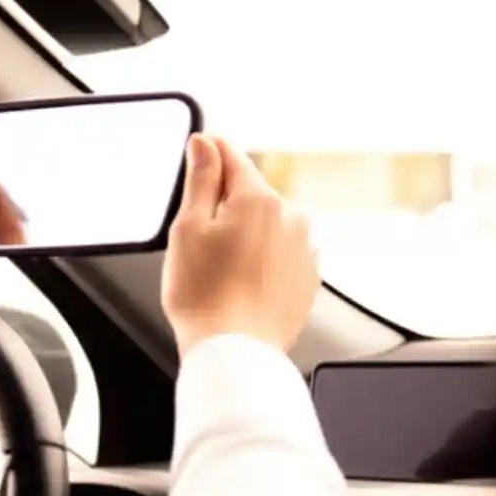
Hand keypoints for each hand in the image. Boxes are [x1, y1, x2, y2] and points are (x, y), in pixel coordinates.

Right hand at [161, 134, 318, 356]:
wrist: (235, 352)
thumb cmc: (205, 298)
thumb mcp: (188, 229)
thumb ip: (200, 179)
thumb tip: (205, 144)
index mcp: (258, 200)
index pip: (232, 156)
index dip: (210, 152)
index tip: (197, 153)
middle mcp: (290, 218)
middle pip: (250, 193)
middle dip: (224, 205)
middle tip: (197, 238)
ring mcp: (303, 248)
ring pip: (266, 225)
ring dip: (244, 234)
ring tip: (219, 269)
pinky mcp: (307, 276)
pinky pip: (279, 253)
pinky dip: (260, 260)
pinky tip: (238, 283)